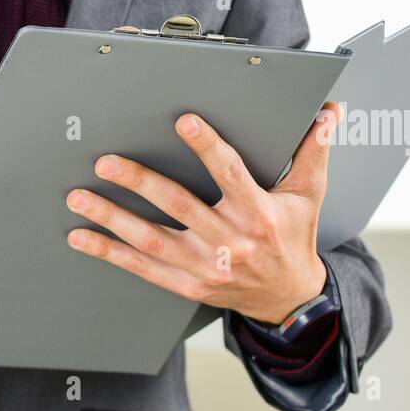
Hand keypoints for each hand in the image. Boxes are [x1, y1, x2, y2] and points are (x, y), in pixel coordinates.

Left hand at [64, 100, 343, 324]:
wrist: (290, 300)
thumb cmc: (294, 237)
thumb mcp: (308, 195)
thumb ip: (314, 150)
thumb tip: (330, 110)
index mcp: (259, 214)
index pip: (231, 174)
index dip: (208, 147)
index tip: (185, 121)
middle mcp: (230, 242)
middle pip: (180, 206)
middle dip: (140, 183)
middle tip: (106, 161)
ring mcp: (206, 267)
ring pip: (152, 239)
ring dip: (112, 218)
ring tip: (80, 197)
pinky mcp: (188, 285)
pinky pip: (143, 268)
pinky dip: (109, 253)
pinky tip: (82, 237)